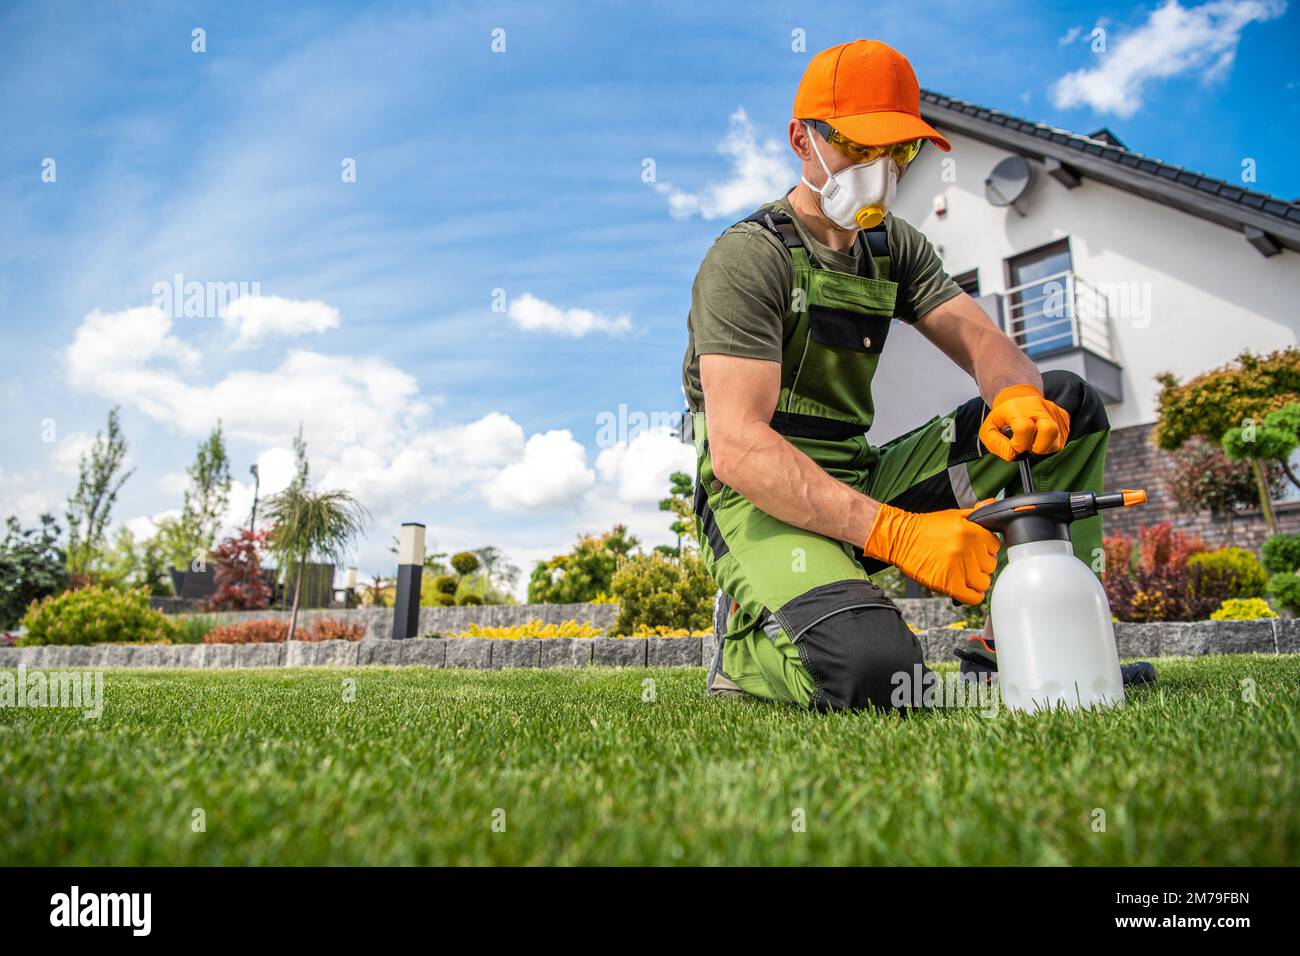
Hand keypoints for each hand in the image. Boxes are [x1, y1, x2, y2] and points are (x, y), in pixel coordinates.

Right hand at [864, 501, 999, 604]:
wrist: (900, 538)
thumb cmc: (926, 527)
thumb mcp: (953, 514)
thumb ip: (976, 513)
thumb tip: (993, 504)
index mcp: (972, 531)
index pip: (995, 546)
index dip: (986, 549)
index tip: (977, 551)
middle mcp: (967, 550)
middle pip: (990, 566)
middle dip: (980, 565)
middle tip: (968, 562)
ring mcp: (959, 568)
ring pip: (983, 582)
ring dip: (976, 580)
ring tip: (964, 575)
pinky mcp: (948, 584)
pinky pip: (973, 597)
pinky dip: (972, 595)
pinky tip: (965, 588)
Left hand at [979, 385, 1069, 459]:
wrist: (1016, 400)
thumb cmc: (1003, 417)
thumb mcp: (988, 430)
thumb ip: (996, 445)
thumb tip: (1013, 455)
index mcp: (1016, 407)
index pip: (1025, 429)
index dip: (1020, 444)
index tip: (1015, 446)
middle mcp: (1037, 406)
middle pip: (1049, 430)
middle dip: (1038, 447)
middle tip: (1028, 446)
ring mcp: (1053, 410)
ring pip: (1058, 438)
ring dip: (1045, 447)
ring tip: (1033, 442)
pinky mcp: (1063, 416)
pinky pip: (1063, 438)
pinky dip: (1052, 444)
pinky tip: (1041, 438)